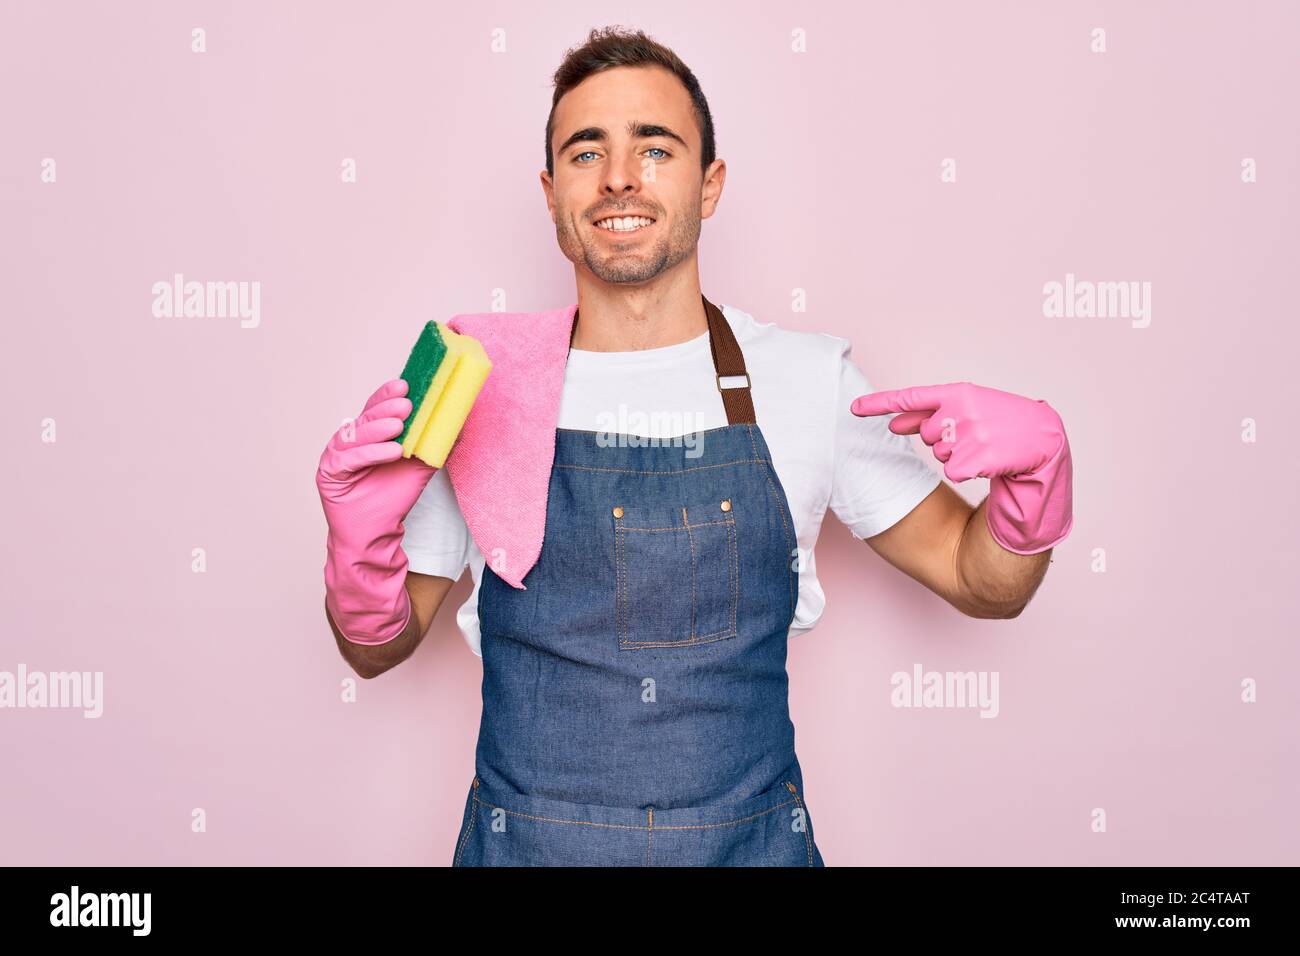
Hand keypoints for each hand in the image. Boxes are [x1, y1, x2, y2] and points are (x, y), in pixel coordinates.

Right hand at [317, 378, 437, 643]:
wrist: (375, 535)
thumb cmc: (391, 500)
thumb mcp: (419, 468)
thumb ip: (435, 446)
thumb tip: (460, 425)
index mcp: (368, 435)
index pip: (376, 408)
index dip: (388, 396)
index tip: (407, 386)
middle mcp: (349, 441)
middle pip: (365, 418)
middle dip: (386, 409)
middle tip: (407, 403)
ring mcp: (336, 456)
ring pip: (355, 435)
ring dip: (377, 428)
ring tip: (400, 426)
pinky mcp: (329, 474)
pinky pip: (349, 459)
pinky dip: (370, 454)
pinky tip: (391, 451)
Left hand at [851, 381, 1072, 553]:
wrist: (1044, 441)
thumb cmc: (1001, 426)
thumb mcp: (967, 412)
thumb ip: (928, 415)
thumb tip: (892, 423)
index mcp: (959, 392)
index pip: (911, 397)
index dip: (879, 404)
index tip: (852, 409)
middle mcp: (963, 408)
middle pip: (927, 434)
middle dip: (945, 439)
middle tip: (977, 436)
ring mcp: (971, 433)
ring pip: (940, 455)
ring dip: (959, 457)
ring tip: (988, 447)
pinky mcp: (979, 458)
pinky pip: (953, 472)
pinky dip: (968, 472)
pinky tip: (990, 463)